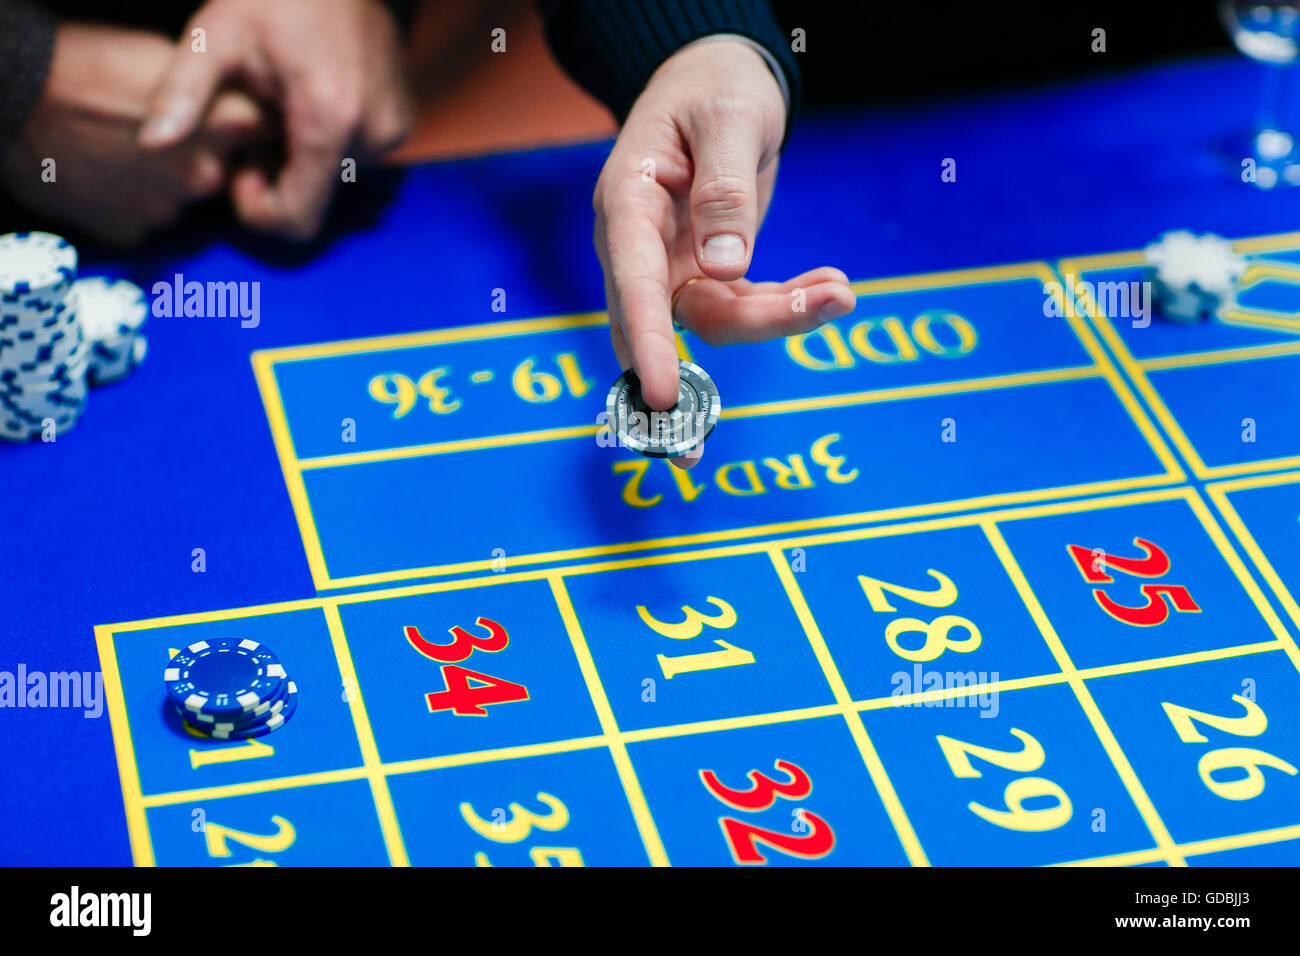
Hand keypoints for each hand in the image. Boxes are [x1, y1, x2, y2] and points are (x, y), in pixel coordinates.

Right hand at [2, 24, 269, 247]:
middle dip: (204, 156)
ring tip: (122, 151)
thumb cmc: (86, 66)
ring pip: (182, 197)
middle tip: (163, 134)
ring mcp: (169, 209)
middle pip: (224, 171)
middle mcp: (206, 175)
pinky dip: (132, 202)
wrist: (16, 101)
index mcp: (223, 126)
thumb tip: (229, 108)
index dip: (259, 131)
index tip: (247, 128)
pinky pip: (145, 218)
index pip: (272, 136)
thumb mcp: (165, 59)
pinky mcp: (133, 231)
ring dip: (164, 181)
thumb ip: (210, 95)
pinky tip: (105, 176)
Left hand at [139, 0, 412, 239]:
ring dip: (303, 158)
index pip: (300, 218)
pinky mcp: (402, 121)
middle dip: (281, 176)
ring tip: (282, 105)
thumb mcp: (216, 36)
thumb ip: (182, 94)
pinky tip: (308, 100)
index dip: (262, 210)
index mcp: (331, 120)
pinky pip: (357, 157)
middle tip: (256, 124)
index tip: (242, 170)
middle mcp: (374, 133)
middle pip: (316, 198)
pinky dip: (328, 143)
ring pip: (336, 179)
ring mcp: (394, 129)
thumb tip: (151, 144)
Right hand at [592, 40, 854, 468]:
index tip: (663, 396)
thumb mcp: (727, 121)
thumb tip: (726, 268)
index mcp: (628, 204)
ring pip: (718, 320)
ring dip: (783, 316)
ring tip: (841, 289)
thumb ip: (725, 191)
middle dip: (751, 328)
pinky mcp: (705, 272)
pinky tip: (831, 286)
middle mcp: (640, 247)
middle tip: (826, 307)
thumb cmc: (711, 89)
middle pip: (681, 315)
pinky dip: (787, 305)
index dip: (647, 343)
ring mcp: (672, 266)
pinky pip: (743, 306)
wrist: (713, 82)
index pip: (634, 284)